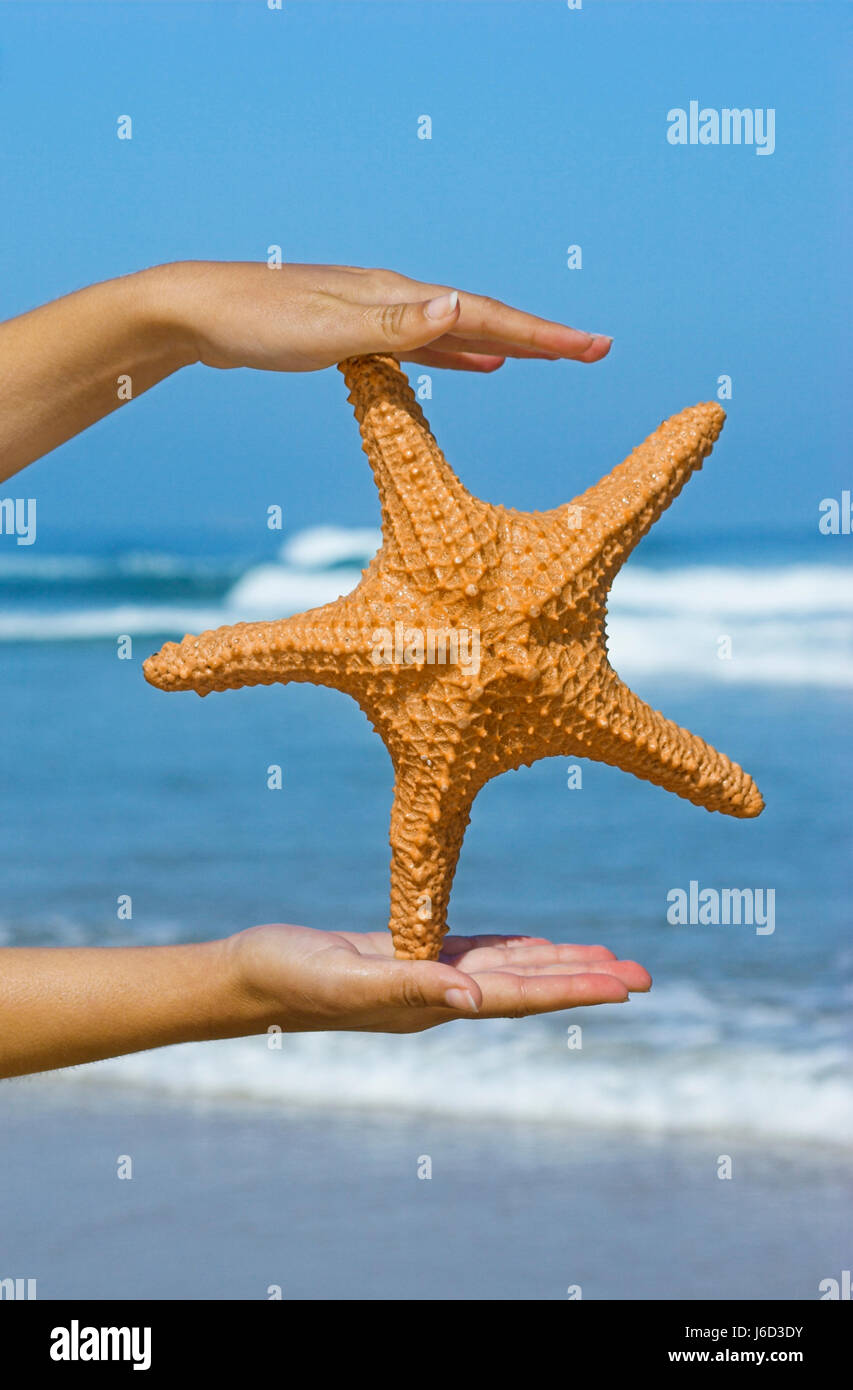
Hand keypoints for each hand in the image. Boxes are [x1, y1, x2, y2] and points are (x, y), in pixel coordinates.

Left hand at [157, 261, 612, 374]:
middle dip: (541, 338)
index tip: (594, 348)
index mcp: (398, 298)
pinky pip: (426, 346)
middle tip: (595, 351)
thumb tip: (464, 309)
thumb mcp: (329, 331)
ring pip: (458, 332)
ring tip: (549, 357)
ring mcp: (377, 315)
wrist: (197, 313)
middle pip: (484, 319)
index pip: (487, 315)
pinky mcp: (356, 335)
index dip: (544, 335)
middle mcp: (396, 300)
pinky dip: (458, 354)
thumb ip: (398, 326)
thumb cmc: (256, 323)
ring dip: (506, 345)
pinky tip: (476, 364)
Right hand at [231, 924, 650, 1034]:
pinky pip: (478, 951)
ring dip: (561, 964)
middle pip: (529, 986)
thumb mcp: (346, 980)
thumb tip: (473, 1000)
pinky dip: (517, 948)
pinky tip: (540, 947)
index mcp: (433, 1001)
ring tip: (611, 961)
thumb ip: (408, 986)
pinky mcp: (411, 952)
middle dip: (586, 980)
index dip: (572, 990)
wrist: (250, 976)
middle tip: (646, 976)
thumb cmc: (289, 978)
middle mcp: (442, 994)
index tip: (625, 988)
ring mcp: (428, 974)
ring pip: (511, 968)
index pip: (519, 996)